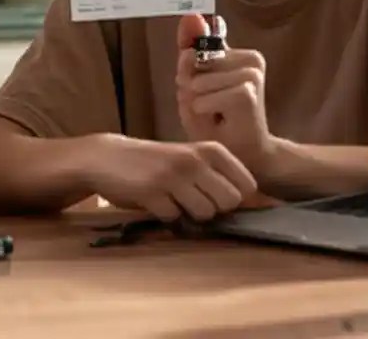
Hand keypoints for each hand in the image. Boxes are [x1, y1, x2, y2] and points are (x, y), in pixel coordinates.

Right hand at [87, 135, 257, 221]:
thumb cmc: (157, 161)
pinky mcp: (152, 192)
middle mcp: (195, 160)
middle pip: (230, 202)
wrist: (107, 157)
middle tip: (194, 201)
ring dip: (190, 215)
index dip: (237, 199)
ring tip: (174, 201)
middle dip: (216, 209)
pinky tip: (156, 202)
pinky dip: (167, 217)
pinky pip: (174, 218)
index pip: (248, 185)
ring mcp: (173, 176)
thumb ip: (219, 176)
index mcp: (210, 150)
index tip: (218, 198)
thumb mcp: (191, 159)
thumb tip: (260, 203)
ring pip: (205, 213)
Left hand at [175, 14, 276, 174]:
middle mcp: (251, 57)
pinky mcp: (249, 91)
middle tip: (212, 109)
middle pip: (192, 63)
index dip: (189, 73)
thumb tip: (192, 15)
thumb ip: (191, 49)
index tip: (206, 91)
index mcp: (238, 53)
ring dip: (197, 104)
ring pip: (196, 81)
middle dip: (191, 90)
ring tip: (217, 116)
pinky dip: (204, 114)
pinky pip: (204, 98)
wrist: (245, 158)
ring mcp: (252, 72)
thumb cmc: (218, 124)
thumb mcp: (194, 84)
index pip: (194, 47)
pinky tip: (222, 122)